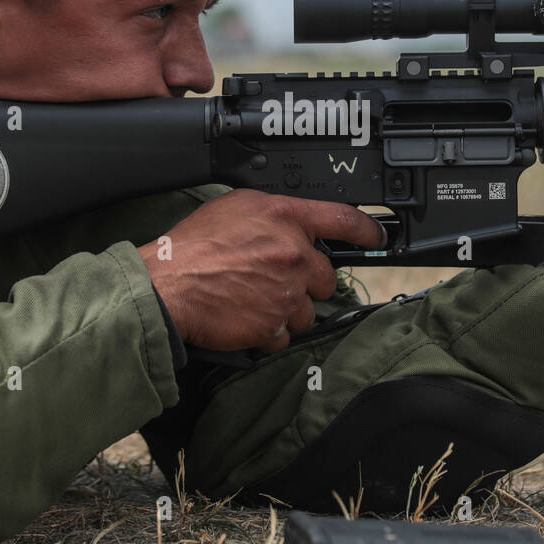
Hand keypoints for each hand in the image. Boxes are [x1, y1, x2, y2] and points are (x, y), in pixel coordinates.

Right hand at [137, 189, 386, 353]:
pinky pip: (285, 335)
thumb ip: (273, 213)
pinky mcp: (275, 325)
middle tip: (273, 280)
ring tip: (251, 299)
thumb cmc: (192, 246)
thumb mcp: (236, 208)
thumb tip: (293, 222)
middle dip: (306, 282)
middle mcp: (293, 252)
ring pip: (307, 310)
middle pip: (326, 276)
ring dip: (286, 310)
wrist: (167, 286)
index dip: (367, 229)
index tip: (377, 237)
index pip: (345, 218)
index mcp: (285, 217)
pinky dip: (269, 332)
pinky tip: (245, 318)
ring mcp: (286, 291)